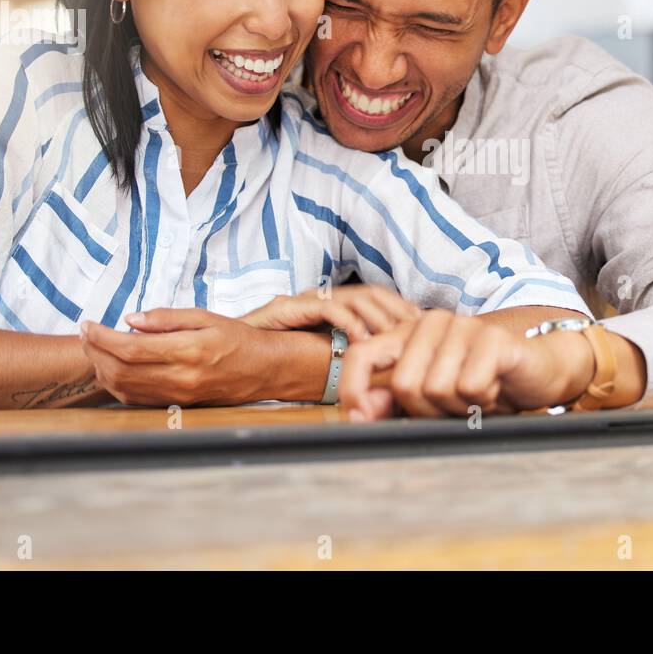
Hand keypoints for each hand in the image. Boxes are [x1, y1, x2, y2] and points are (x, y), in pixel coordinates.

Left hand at [79, 309, 267, 406]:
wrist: (263, 370)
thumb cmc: (237, 339)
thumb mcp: (206, 317)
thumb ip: (167, 318)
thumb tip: (131, 319)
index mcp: (189, 350)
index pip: (130, 348)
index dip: (101, 337)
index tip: (87, 324)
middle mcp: (181, 377)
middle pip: (120, 370)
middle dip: (93, 351)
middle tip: (85, 333)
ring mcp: (177, 396)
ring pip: (122, 387)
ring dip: (100, 367)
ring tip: (95, 347)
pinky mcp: (176, 405)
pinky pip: (135, 398)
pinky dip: (116, 383)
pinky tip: (114, 366)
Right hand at [239, 285, 420, 341]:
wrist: (230, 353)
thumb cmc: (275, 357)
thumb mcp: (321, 352)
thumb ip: (349, 350)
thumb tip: (386, 361)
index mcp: (332, 305)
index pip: (377, 296)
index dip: (400, 307)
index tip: (422, 325)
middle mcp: (320, 297)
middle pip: (371, 292)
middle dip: (396, 310)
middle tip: (415, 330)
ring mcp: (305, 300)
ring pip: (353, 296)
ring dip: (377, 316)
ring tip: (393, 335)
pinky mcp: (288, 307)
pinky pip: (325, 307)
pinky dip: (347, 320)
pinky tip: (361, 337)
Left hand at [338, 310, 595, 421]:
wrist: (539, 371)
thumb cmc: (482, 384)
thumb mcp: (432, 397)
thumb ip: (394, 401)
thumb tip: (358, 412)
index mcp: (409, 334)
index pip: (362, 354)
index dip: (352, 388)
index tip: (356, 417)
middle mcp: (432, 323)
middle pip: (405, 385)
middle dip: (428, 410)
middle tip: (454, 405)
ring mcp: (463, 327)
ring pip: (437, 389)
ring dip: (460, 407)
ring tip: (477, 394)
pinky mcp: (492, 338)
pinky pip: (469, 387)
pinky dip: (483, 401)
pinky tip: (494, 388)